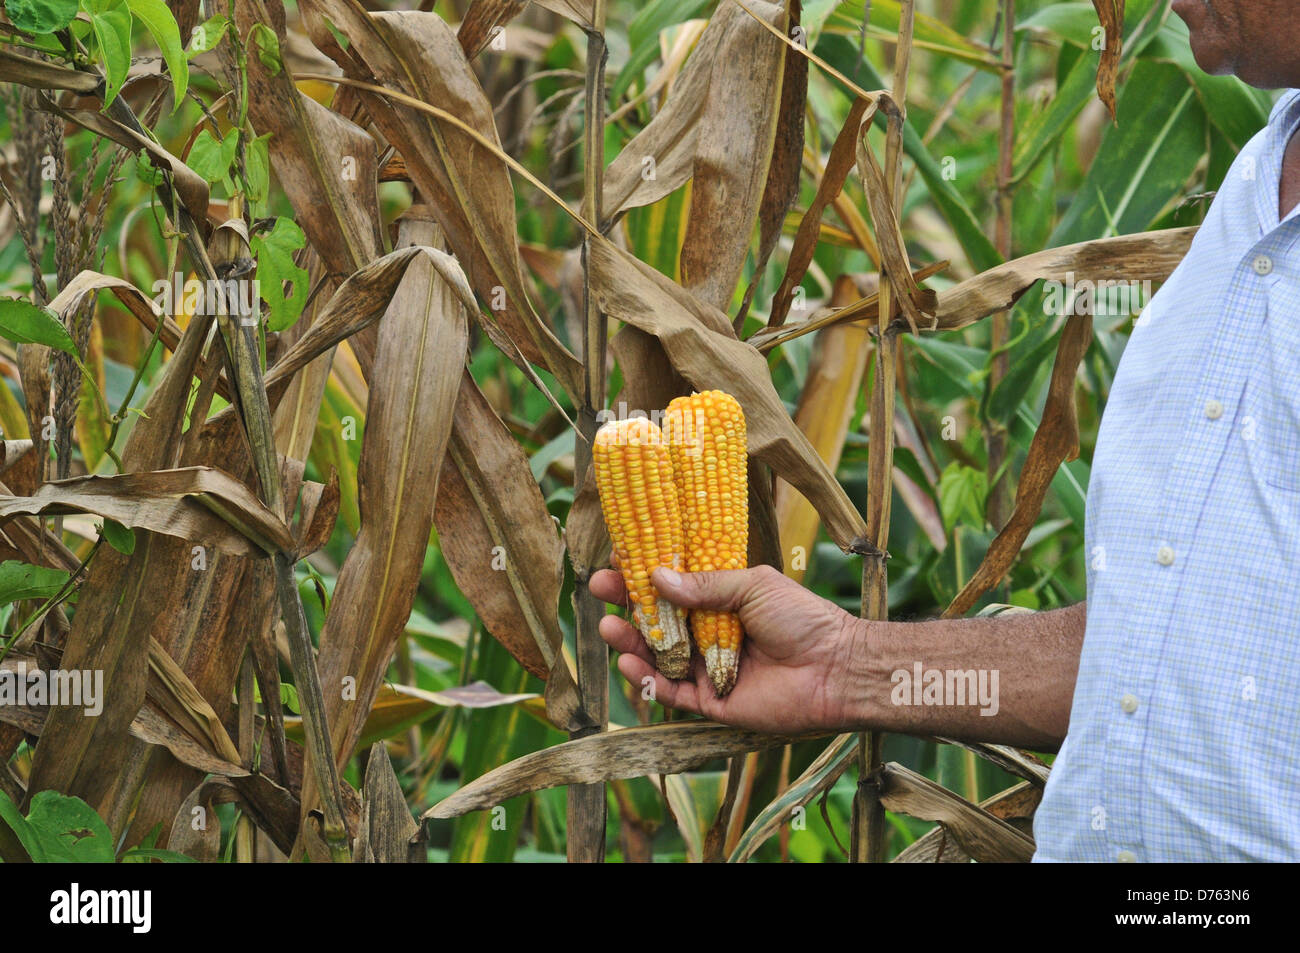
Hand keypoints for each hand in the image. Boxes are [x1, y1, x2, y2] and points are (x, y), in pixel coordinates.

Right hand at [590, 564, 864, 734]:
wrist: (835, 668)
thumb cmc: (802, 617)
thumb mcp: (751, 585)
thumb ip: (704, 584)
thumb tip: (657, 576)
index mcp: (722, 599)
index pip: (674, 584)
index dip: (645, 571)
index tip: (618, 556)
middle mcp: (710, 632)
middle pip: (659, 618)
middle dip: (628, 604)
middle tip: (599, 588)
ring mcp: (708, 667)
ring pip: (659, 655)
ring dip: (631, 642)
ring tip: (608, 627)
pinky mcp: (711, 701)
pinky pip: (670, 692)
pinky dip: (647, 680)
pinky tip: (629, 663)